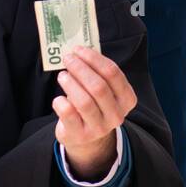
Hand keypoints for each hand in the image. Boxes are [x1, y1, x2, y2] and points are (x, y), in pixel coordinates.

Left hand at [52, 46, 137, 179]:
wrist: (86, 137)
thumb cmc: (93, 104)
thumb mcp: (102, 90)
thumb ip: (95, 72)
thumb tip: (78, 50)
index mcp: (126, 99)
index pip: (113, 73)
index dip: (94, 58)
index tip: (78, 49)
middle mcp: (116, 115)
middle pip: (98, 86)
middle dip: (80, 68)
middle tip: (67, 59)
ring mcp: (99, 128)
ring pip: (84, 101)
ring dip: (70, 83)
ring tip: (62, 75)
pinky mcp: (81, 135)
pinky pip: (69, 115)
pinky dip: (61, 102)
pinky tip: (59, 98)